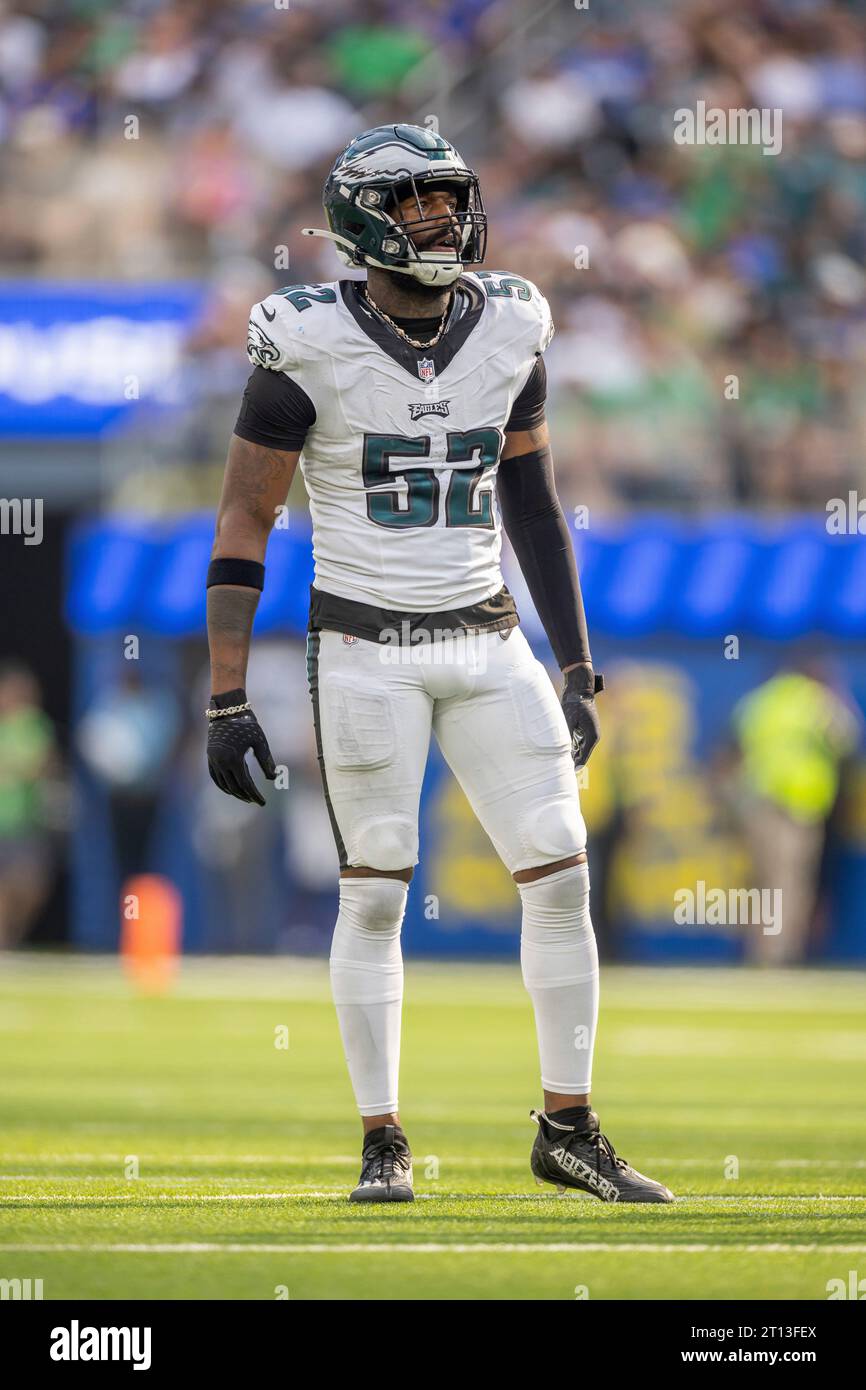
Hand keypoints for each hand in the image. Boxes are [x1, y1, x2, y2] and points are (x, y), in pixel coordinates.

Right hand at [207, 689, 276, 805]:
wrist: (227, 711)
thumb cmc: (247, 724)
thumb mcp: (260, 741)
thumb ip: (266, 761)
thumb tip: (273, 779)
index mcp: (234, 759)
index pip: (245, 784)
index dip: (254, 795)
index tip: (262, 802)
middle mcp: (221, 762)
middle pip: (234, 787)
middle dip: (246, 796)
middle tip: (256, 801)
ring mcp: (213, 760)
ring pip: (223, 784)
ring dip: (234, 793)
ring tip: (246, 797)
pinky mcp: (210, 757)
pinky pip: (215, 777)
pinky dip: (222, 786)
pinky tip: (231, 789)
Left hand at [561, 664, 602, 768]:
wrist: (579, 688)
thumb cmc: (573, 704)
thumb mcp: (568, 722)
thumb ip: (566, 738)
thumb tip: (562, 752)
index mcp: (592, 737)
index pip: (583, 757)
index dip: (575, 767)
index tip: (567, 775)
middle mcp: (592, 736)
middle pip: (582, 755)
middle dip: (573, 763)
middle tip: (562, 774)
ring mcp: (589, 731)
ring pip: (579, 749)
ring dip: (571, 756)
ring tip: (560, 765)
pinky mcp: (584, 727)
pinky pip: (577, 742)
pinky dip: (571, 747)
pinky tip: (562, 752)